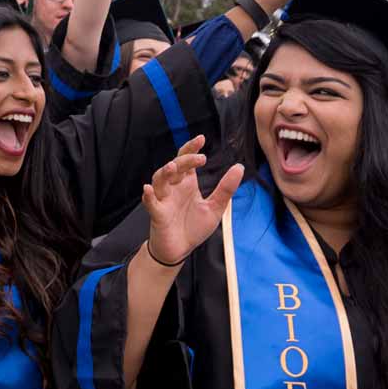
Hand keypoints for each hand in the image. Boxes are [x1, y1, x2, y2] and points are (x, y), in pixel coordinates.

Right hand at [141, 135, 244, 265]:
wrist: (180, 250)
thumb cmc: (193, 227)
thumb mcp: (215, 208)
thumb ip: (225, 188)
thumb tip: (239, 167)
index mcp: (187, 184)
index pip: (186, 160)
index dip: (191, 148)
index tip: (201, 139)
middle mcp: (174, 188)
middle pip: (174, 166)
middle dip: (185, 160)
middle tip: (199, 158)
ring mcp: (164, 200)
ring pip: (159, 180)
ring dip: (164, 172)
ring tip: (172, 166)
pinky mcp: (157, 214)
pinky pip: (151, 203)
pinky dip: (148, 196)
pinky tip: (148, 189)